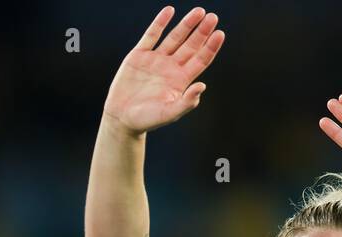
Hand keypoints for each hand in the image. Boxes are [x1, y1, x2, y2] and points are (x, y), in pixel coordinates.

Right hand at [102, 6, 224, 135]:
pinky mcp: (139, 55)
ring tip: (199, 11)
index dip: (210, 47)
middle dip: (202, 32)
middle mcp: (171, 67)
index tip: (220, 34)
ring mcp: (156, 59)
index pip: (200, 60)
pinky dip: (160, 23)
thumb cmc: (147, 119)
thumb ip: (186, 102)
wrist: (122, 118)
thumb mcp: (169, 113)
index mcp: (180, 80)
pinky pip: (151, 35)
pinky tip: (169, 11)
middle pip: (191, 46)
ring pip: (174, 37)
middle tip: (213, 17)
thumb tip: (202, 86)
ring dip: (186, 24)